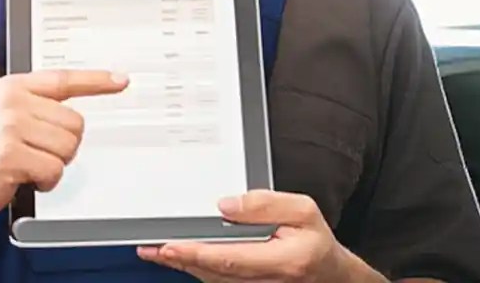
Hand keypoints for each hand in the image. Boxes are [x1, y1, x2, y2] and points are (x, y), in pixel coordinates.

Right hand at [0, 69, 128, 223]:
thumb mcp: (3, 119)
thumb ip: (35, 110)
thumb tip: (75, 115)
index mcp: (12, 88)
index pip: (63, 79)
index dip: (96, 80)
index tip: (120, 80)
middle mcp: (12, 102)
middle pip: (75, 123)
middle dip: (64, 147)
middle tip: (37, 154)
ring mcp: (9, 127)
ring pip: (68, 148)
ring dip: (54, 166)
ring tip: (26, 166)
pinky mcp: (10, 155)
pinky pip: (54, 170)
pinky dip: (45, 182)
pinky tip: (22, 178)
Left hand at [137, 190, 357, 281]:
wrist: (329, 273)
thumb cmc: (315, 240)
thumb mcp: (303, 211)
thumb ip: (265, 204)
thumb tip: (226, 206)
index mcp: (284, 260)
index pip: (231, 258)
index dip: (197, 253)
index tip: (170, 246)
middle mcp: (266, 280)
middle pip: (213, 271)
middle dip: (179, 259)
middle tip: (149, 248)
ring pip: (211, 278)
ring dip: (182, 265)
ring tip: (153, 250)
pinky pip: (216, 279)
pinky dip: (194, 268)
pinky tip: (177, 257)